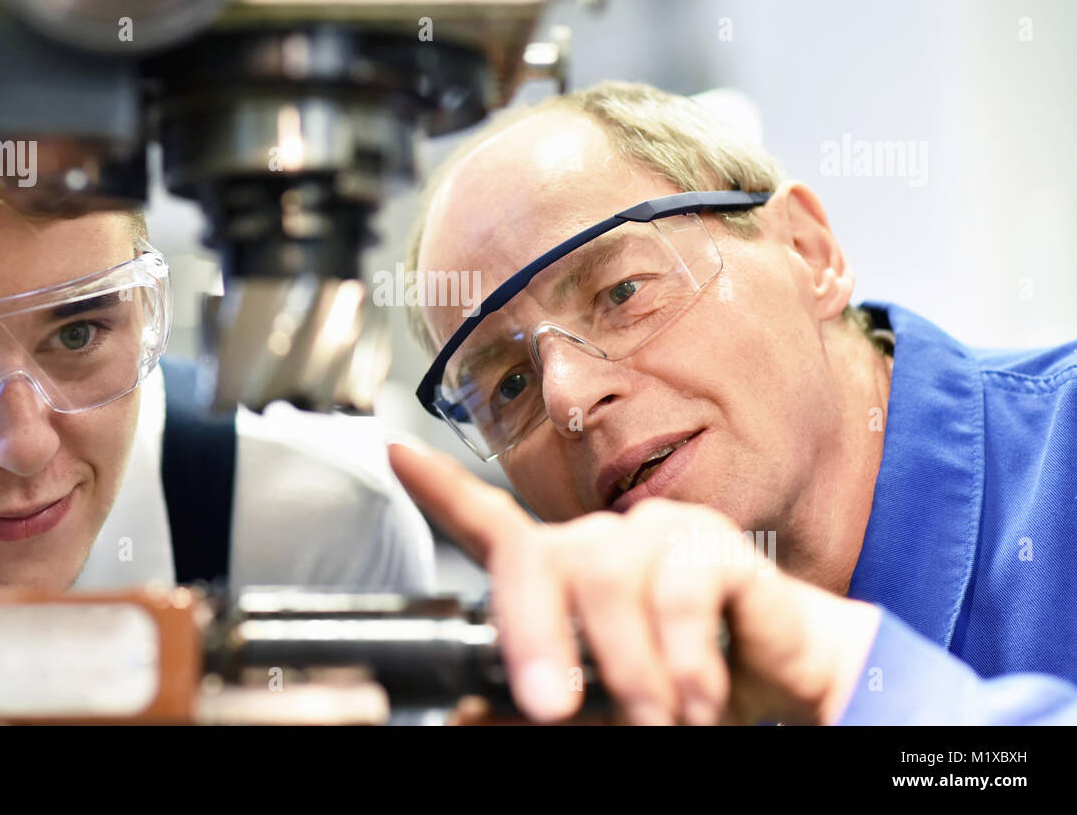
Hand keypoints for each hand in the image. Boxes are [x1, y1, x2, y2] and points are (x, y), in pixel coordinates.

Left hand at [388, 440, 881, 724]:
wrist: (780, 682)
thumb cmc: (681, 684)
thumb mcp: (601, 709)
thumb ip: (541, 708)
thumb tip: (467, 721)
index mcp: (562, 573)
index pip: (489, 522)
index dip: (440, 487)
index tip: (395, 455)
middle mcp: (600, 541)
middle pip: (540, 558)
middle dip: (536, 636)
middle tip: (550, 707)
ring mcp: (655, 533)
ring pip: (609, 577)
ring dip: (629, 664)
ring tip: (655, 718)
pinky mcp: (713, 544)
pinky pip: (682, 588)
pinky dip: (685, 656)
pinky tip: (697, 697)